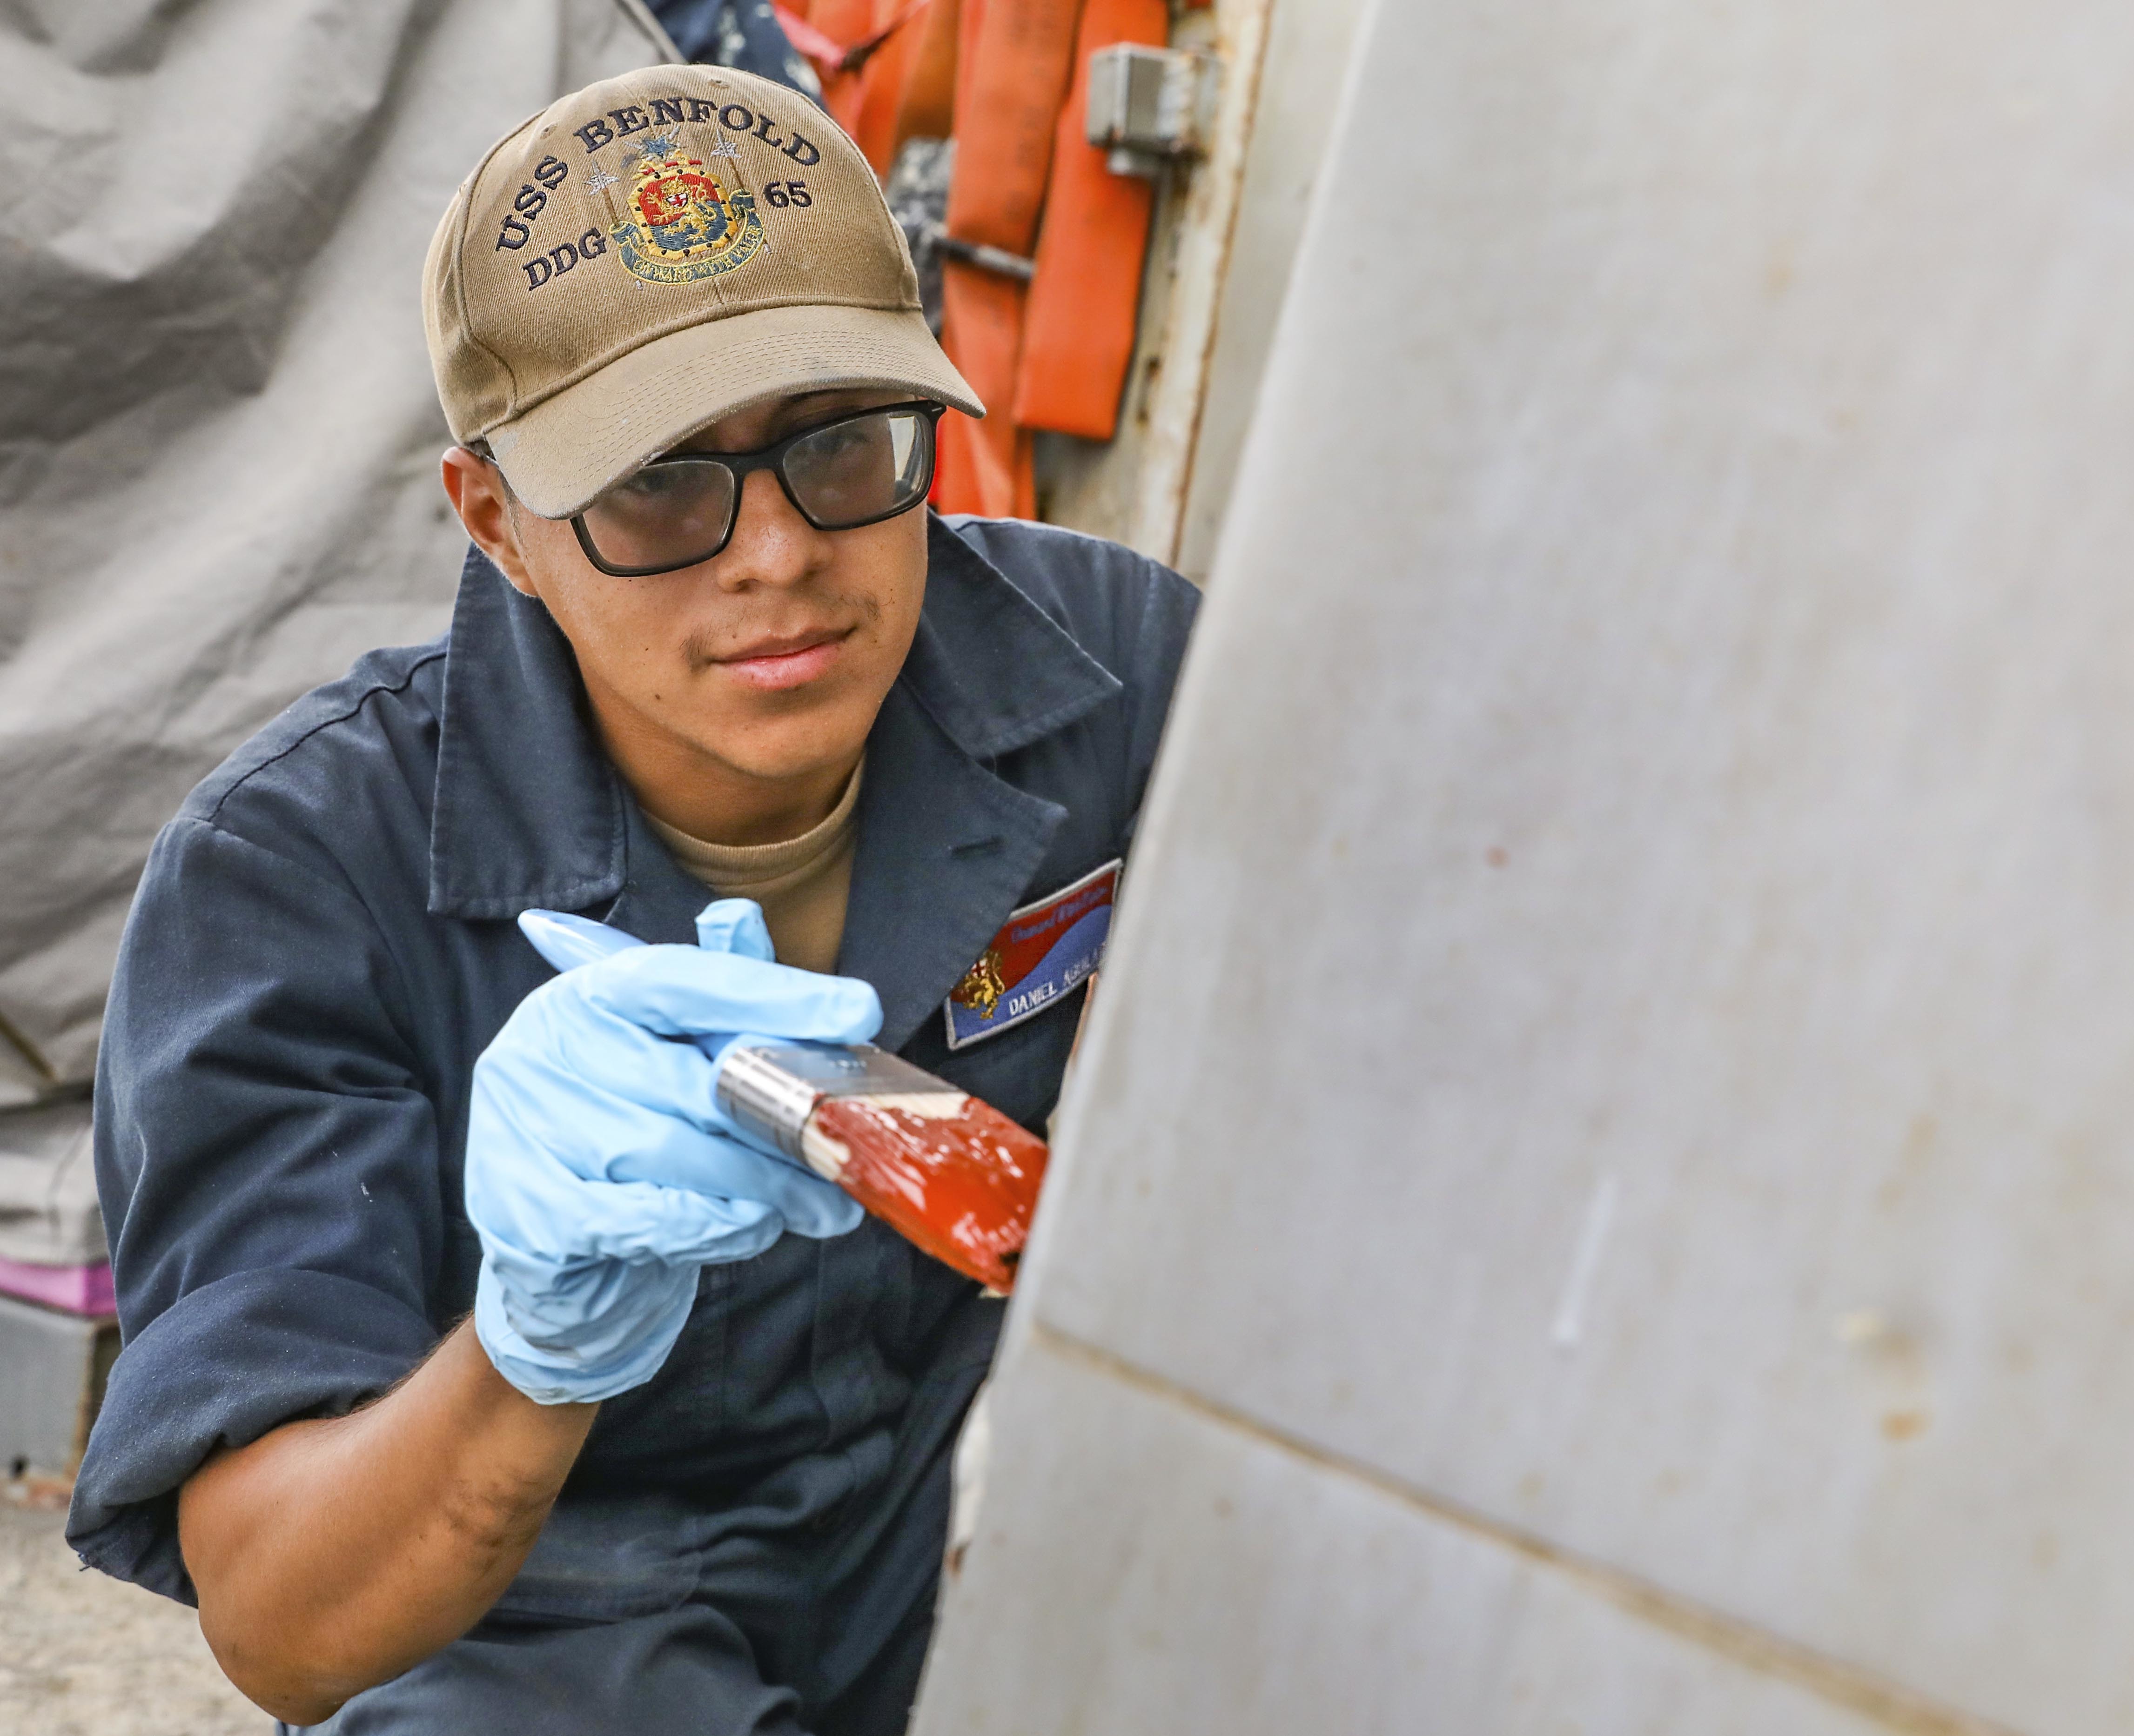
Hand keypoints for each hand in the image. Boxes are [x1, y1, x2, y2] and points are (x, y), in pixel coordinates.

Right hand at [466, 900, 880, 1403]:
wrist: (562, 1253)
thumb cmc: (636, 1138)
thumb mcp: (676, 1061)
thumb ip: (724, 1007)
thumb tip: (753, 933)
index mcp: (584, 995)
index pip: (683, 979)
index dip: (775, 993)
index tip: (860, 1010)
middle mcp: (542, 1049)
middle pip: (691, 1080)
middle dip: (787, 1123)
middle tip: (852, 1154)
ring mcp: (523, 1131)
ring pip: (673, 1152)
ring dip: (762, 1186)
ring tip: (819, 1206)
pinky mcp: (525, 1212)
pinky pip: (645, 1219)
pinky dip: (712, 1227)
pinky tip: (749, 1228)